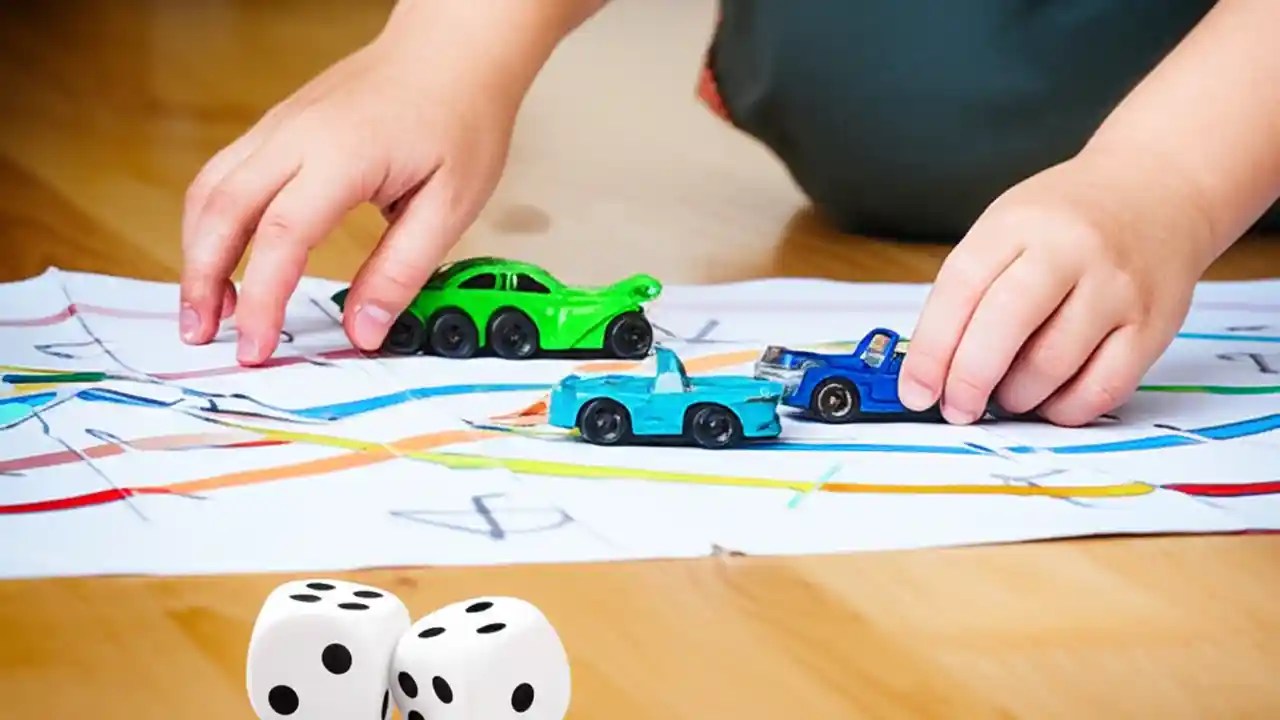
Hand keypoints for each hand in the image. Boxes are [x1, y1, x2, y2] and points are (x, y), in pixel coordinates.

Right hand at [179, 19, 525, 363]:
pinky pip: (223, 174)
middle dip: (201, 280)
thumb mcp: (451, 205)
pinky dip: (210, 223)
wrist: (451, 51)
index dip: (262, 299)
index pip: (283, 235)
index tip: (256, 347)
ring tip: (205, 310)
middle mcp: (296, 134)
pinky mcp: (277, 127)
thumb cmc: (458, 118)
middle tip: (202, 337)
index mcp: (344, 154)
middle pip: (222, 210)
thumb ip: (402, 271)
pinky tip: (221, 259)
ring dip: (196, 252)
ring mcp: (279, 125)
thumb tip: (364, 331)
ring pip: (209, 190)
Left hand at [897, 152, 1217, 425]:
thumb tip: (933, 370)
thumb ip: (971, 291)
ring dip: (1016, 397)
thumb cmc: (1069, 219)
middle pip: (1004, 327)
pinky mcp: (1154, 324)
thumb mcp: (1007, 228)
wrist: (1159, 188)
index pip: (960, 289)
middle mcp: (1070, 251)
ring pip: (1052, 366)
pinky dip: (1065, 409)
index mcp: (1018, 223)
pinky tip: (1050, 399)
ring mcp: (1117, 288)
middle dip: (968, 381)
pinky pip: (1103, 388)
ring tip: (1007, 394)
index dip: (930, 349)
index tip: (915, 390)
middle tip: (956, 407)